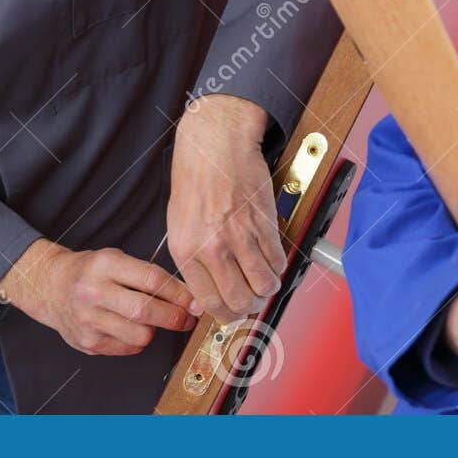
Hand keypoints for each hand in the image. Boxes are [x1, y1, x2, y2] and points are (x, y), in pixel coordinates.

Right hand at [0, 238, 195, 355]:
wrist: (49, 287)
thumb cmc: (90, 271)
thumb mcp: (115, 258)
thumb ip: (146, 275)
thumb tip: (187, 296)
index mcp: (104, 264)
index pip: (151, 280)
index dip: (179, 293)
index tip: (194, 301)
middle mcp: (93, 291)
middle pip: (146, 311)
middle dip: (175, 317)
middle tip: (187, 318)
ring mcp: (88, 320)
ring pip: (140, 335)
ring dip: (153, 330)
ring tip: (148, 320)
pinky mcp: (87, 343)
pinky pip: (127, 349)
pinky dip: (135, 341)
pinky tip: (128, 328)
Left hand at [166, 94, 285, 321]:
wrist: (214, 143)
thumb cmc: (195, 178)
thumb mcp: (178, 224)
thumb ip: (191, 260)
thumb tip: (204, 294)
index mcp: (186, 249)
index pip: (210, 303)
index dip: (225, 314)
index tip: (231, 311)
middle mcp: (212, 247)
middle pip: (241, 302)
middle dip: (250, 307)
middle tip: (252, 299)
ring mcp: (239, 236)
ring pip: (265, 285)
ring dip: (268, 288)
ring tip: (264, 279)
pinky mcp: (263, 223)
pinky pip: (278, 260)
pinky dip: (278, 265)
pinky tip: (270, 257)